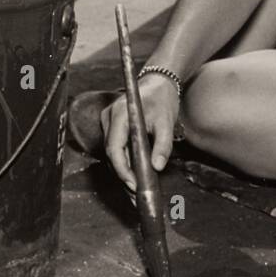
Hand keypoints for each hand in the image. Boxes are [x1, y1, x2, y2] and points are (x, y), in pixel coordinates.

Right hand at [102, 73, 181, 193]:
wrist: (158, 82)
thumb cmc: (162, 99)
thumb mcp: (167, 123)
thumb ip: (163, 146)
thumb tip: (157, 167)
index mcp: (121, 114)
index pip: (115, 148)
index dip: (122, 170)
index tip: (133, 184)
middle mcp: (109, 117)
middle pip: (112, 153)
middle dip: (123, 175)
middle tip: (136, 194)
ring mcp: (108, 121)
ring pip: (113, 152)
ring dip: (123, 170)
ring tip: (136, 188)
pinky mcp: (111, 125)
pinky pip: (115, 147)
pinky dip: (124, 161)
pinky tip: (133, 175)